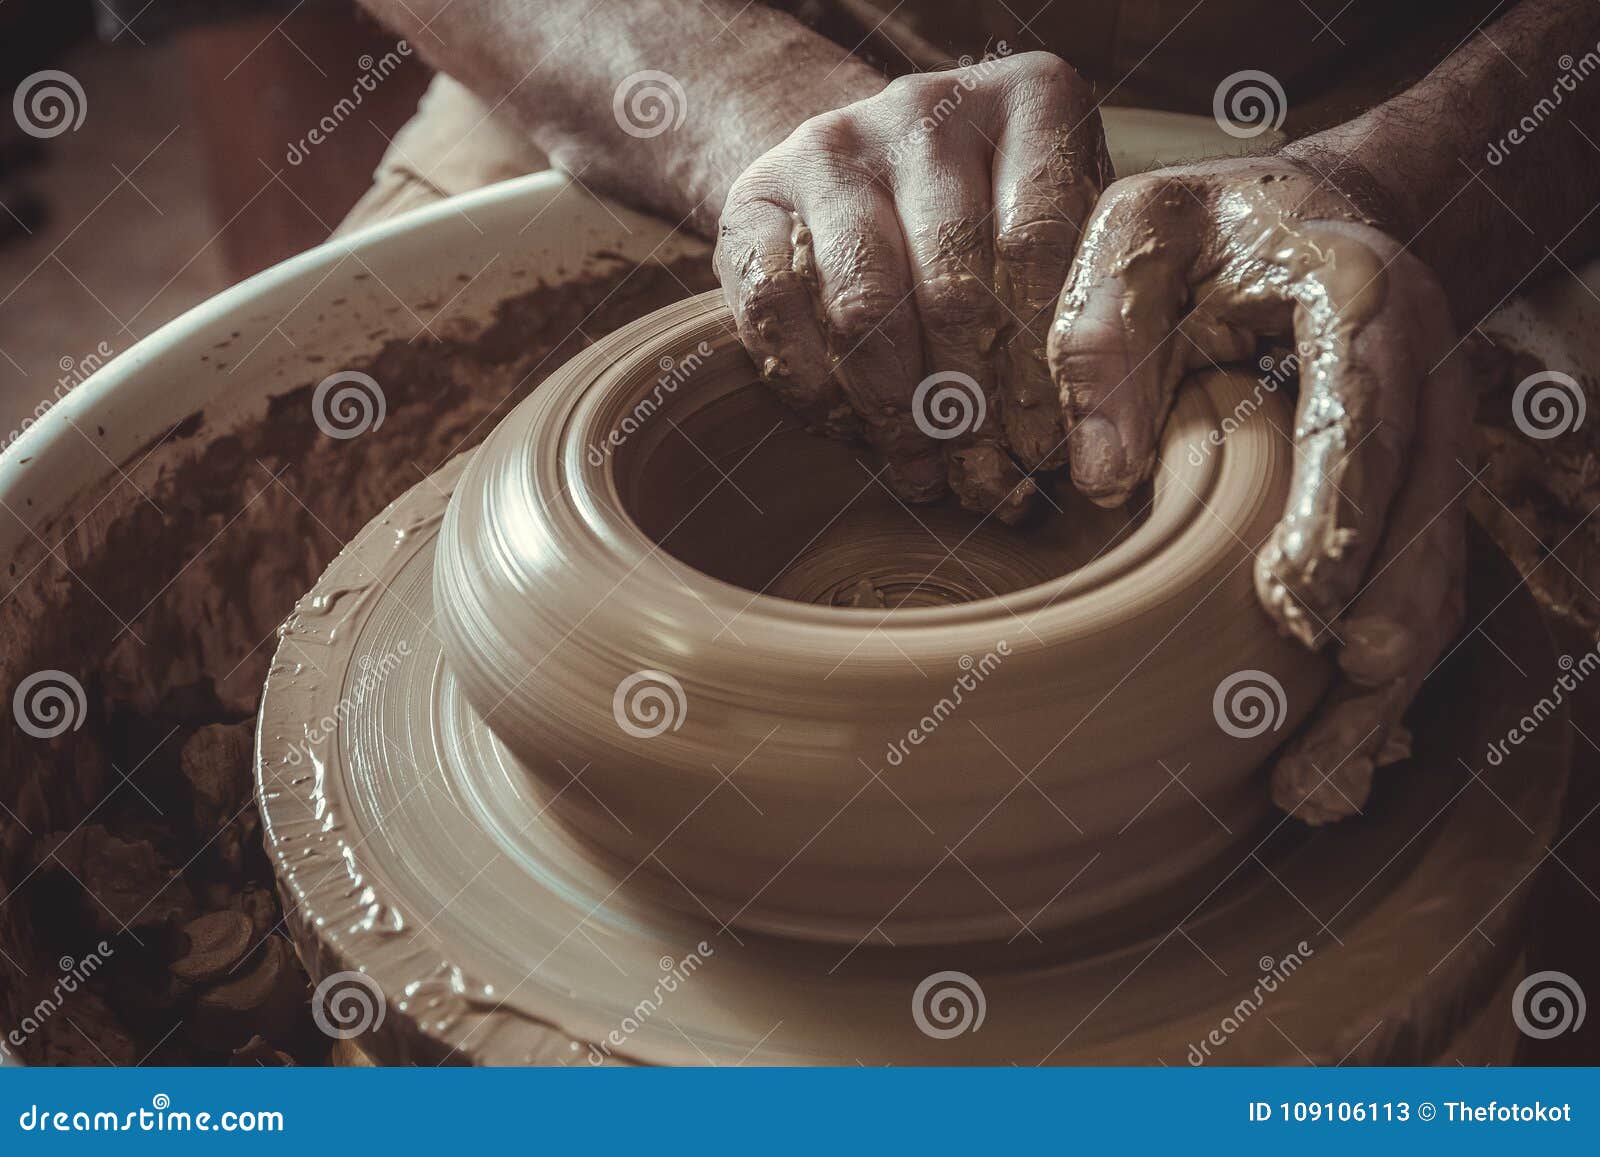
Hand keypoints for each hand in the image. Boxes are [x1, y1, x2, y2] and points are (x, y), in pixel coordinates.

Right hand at [715, 52, 1110, 521]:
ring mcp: (834, 146)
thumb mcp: (1060, 232)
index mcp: (1029, 103)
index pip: (1043, 244)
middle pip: (955, 285)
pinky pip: (777, 312)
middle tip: (988, 479)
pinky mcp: (754, 197)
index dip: (1044, 363)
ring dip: (896, 409)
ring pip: (866, 306)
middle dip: (973, 404)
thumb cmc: (989, 220)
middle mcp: (929, 107)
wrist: (858, 166)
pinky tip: (852, 428)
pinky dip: (817, 388)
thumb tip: (1100, 444)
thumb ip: (1082, 303)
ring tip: (923, 468)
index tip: (1049, 445)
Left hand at [1047, 154, 1473, 823]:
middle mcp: (1420, 381)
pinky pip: (1414, 594)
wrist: (1316, 215)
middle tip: (1313, 747)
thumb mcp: (1142, 225)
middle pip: (1419, 528)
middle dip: (1373, 643)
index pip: (1364, 417)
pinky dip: (1380, 680)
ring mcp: (1430, 445)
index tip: (1300, 614)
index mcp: (1362, 300)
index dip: (1341, 519)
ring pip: (1429, 582)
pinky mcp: (1413, 494)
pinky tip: (1337, 757)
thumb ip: (1107, 320)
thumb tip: (1100, 472)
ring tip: (1313, 788)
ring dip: (1378, 694)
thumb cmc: (1214, 227)